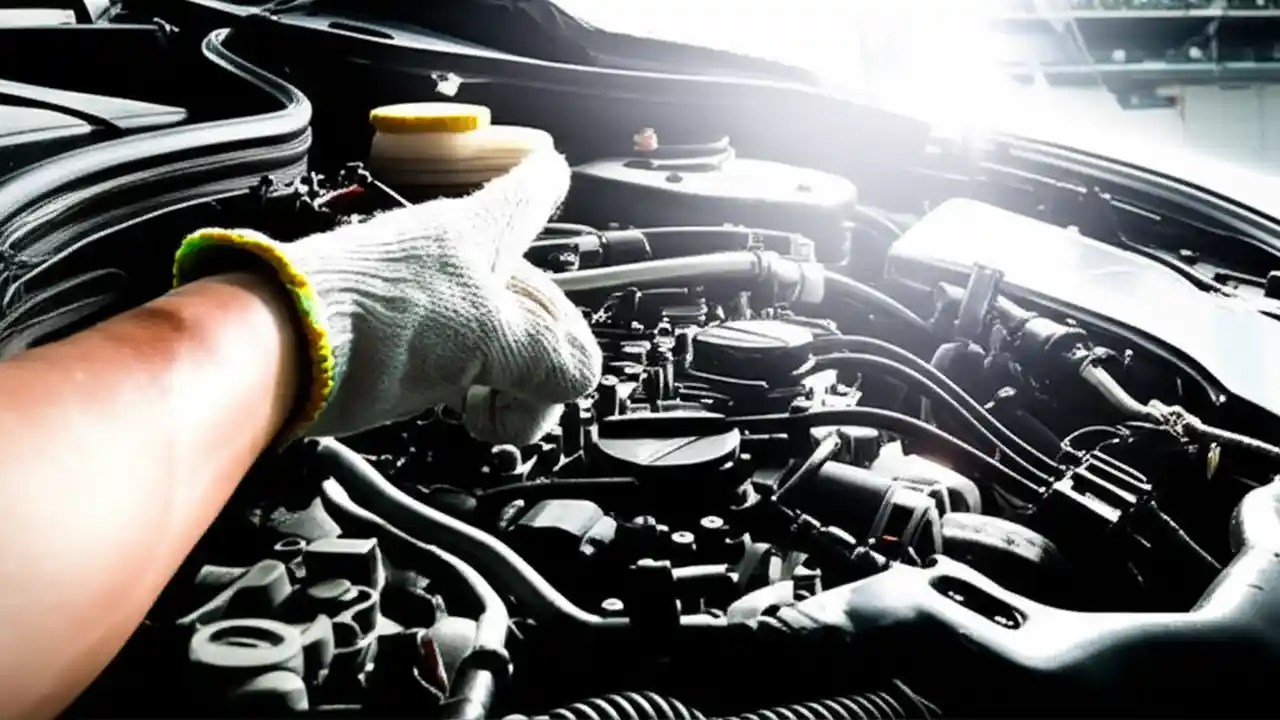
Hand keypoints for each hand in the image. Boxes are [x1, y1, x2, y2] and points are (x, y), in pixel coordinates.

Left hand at [178, 151, 601, 442]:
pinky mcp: (391, 345)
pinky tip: (454, 414)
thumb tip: (572, 380)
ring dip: (507, 384)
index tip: (553, 168)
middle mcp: (450, 258)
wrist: (275, 356)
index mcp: (480, 233)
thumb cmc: (365, 320)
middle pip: (531, 296)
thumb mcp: (491, 339)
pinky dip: (467, 395)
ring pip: (495, 340)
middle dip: (545, 351)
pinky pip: (452, 366)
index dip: (547, 185)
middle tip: (534, 391)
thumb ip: (552, 358)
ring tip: (483, 412)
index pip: (529, 192)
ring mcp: (419, 302)